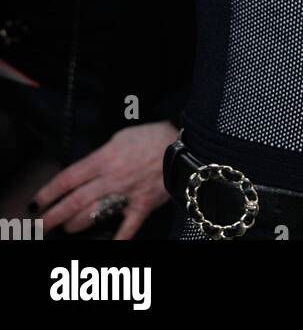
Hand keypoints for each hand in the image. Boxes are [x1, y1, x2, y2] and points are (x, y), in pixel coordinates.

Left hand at [32, 121, 176, 239]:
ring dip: (76, 224)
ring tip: (66, 228)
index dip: (50, 191)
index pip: (69, 178)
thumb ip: (102, 155)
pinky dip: (117, 240)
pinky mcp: (142, 206)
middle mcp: (111, 178)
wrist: (182, 144)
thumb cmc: (152, 136)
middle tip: (42, 224)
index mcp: (104, 158)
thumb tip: (87, 169)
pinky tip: (108, 247)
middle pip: (76, 200)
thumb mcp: (120, 137)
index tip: (38, 201)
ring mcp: (126, 194)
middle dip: (55, 215)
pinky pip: (127, 228)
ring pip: (94, 215)